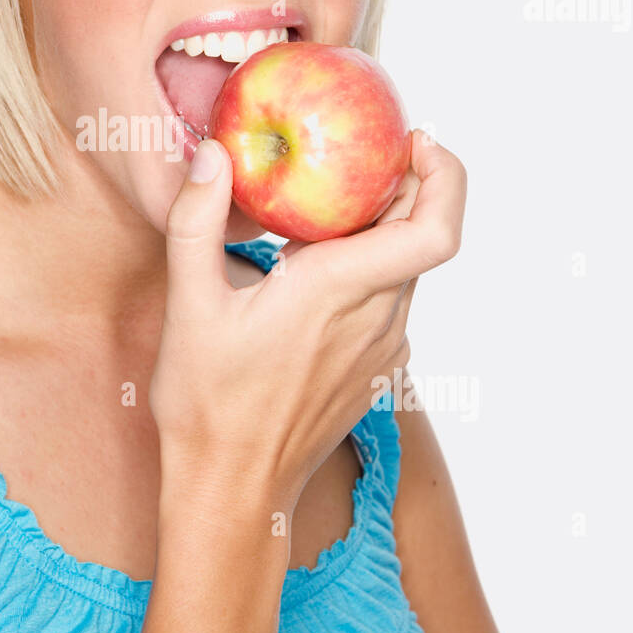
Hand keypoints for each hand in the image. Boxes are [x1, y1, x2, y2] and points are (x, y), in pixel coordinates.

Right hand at [150, 129, 466, 512]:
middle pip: (420, 235)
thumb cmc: (208, 404)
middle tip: (352, 152)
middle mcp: (377, 319)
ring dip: (380, 229)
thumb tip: (214, 155)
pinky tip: (312, 271)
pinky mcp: (376, 370)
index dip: (445, 176)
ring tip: (320, 207)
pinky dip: (368, 271)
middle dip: (400, 184)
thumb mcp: (188, 306)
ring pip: (405, 269)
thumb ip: (196, 221)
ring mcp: (383, 349)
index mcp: (339, 291)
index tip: (413, 141)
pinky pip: (389, 303)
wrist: (232, 490)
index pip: (436, 229)